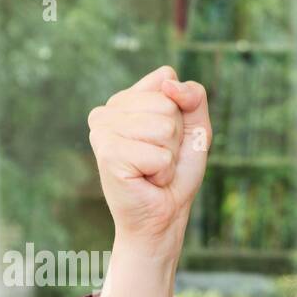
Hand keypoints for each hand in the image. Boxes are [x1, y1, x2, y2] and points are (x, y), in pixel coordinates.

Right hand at [87, 64, 212, 252]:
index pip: (166, 79)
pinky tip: (147, 180)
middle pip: (166, 105)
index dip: (181, 114)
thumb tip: (170, 82)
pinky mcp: (108, 153)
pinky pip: (159, 154)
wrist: (162, 216)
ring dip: (168, 156)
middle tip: (160, 160)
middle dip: (175, 138)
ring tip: (153, 170)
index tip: (167, 139)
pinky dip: (163, 172)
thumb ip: (193, 97)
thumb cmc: (176, 174)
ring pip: (164, 128)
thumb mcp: (195, 129)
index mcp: (123, 100)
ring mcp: (102, 131)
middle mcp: (105, 111)